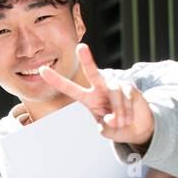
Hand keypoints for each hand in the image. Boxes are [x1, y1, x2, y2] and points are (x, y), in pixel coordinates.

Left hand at [38, 43, 153, 147]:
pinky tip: (129, 117)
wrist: (136, 127)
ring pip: (114, 91)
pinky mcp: (129, 87)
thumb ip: (106, 127)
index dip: (56, 80)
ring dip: (119, 111)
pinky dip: (127, 110)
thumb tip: (112, 118)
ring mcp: (115, 86)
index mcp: (88, 98)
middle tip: (81, 46)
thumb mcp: (107, 130)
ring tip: (122, 122)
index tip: (41, 70)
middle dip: (87, 59)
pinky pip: (126, 96)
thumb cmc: (116, 127)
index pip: (70, 88)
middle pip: (93, 72)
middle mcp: (99, 88)